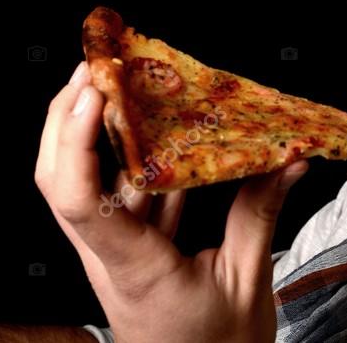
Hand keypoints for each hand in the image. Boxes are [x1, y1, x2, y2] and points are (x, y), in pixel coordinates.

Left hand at [35, 62, 306, 342]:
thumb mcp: (247, 282)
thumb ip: (261, 214)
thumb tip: (289, 157)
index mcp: (135, 270)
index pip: (81, 202)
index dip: (77, 141)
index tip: (98, 89)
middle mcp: (109, 258)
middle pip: (57, 182)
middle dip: (66, 117)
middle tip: (97, 65)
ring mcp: (113, 254)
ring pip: (84, 184)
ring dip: (95, 132)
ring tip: (125, 84)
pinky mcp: (129, 251)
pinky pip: (121, 196)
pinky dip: (133, 160)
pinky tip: (160, 133)